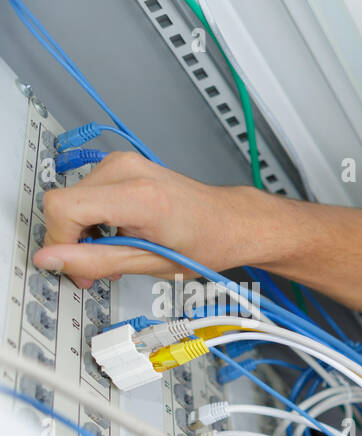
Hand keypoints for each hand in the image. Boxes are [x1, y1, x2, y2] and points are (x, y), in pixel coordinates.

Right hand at [33, 151, 259, 288]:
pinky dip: (93, 217)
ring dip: (84, 230)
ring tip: (115, 249)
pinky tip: (116, 233)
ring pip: (71, 198)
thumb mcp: (151, 264)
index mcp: (138, 195)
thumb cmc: (206, 242)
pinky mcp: (121, 164)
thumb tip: (50, 259)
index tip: (74, 263)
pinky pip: (86, 191)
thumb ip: (97, 261)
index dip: (60, 240)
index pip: (62, 207)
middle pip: (62, 203)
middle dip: (73, 240)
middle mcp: (127, 170)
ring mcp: (123, 162)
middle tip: (99, 266)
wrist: (230, 221)